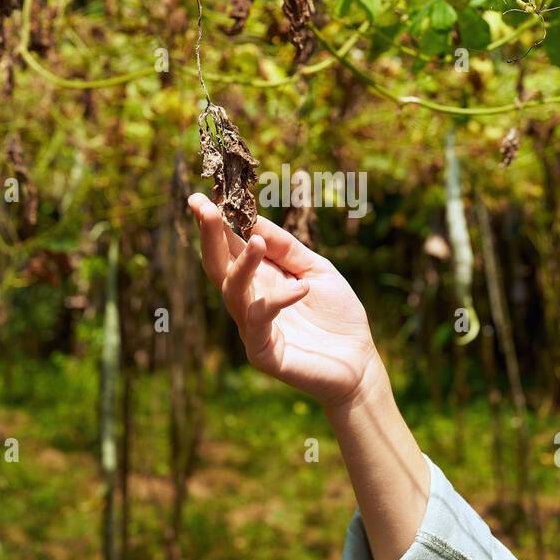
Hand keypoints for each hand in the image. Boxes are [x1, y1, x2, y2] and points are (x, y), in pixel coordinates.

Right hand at [187, 193, 384, 407]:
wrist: (359, 362)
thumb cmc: (338, 316)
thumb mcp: (316, 270)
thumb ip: (288, 248)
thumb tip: (255, 221)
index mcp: (260, 278)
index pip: (230, 247)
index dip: (215, 223)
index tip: (200, 197)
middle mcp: (249, 300)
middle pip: (218, 266)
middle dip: (210, 236)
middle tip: (204, 208)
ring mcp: (252, 328)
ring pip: (232, 291)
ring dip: (242, 264)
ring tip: (258, 242)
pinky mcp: (262, 352)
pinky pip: (261, 321)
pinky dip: (279, 301)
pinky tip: (302, 288)